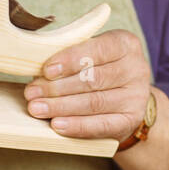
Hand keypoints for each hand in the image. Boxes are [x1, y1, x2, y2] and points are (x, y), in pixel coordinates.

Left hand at [23, 30, 151, 138]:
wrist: (125, 97)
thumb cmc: (98, 68)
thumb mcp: (89, 53)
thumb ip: (69, 54)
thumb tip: (34, 63)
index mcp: (125, 44)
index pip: (98, 50)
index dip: (70, 60)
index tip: (46, 71)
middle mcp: (136, 68)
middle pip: (93, 79)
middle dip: (57, 87)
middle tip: (31, 93)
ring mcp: (136, 96)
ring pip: (94, 102)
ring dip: (61, 106)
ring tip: (37, 108)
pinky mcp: (131, 120)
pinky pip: (101, 125)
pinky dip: (77, 126)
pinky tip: (57, 124)